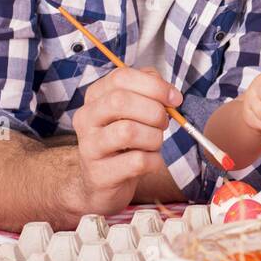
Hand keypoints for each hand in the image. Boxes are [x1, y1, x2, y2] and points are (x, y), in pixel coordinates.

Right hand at [69, 67, 181, 216]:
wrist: (101, 183)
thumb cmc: (124, 141)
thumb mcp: (134, 111)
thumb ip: (149, 91)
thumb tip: (168, 90)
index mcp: (95, 97)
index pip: (121, 77)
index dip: (155, 85)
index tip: (175, 99)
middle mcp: (86, 118)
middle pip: (120, 101)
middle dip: (154, 111)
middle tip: (164, 123)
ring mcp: (89, 147)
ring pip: (128, 131)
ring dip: (154, 137)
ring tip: (154, 143)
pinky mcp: (100, 174)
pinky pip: (137, 161)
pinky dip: (154, 161)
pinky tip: (150, 161)